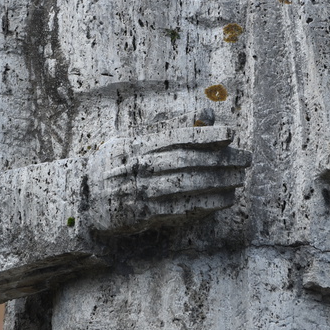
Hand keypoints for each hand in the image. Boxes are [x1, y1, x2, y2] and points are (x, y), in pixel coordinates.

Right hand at [86, 125, 251, 234]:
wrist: (83, 196)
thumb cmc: (117, 160)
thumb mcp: (136, 136)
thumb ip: (171, 124)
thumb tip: (205, 113)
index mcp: (138, 143)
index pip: (176, 136)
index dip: (205, 134)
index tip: (230, 133)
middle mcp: (140, 166)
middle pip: (186, 161)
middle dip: (220, 159)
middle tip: (245, 158)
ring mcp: (141, 192)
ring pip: (186, 186)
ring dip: (218, 183)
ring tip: (240, 178)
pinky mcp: (144, 215)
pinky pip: (180, 209)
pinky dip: (205, 204)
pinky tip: (225, 199)